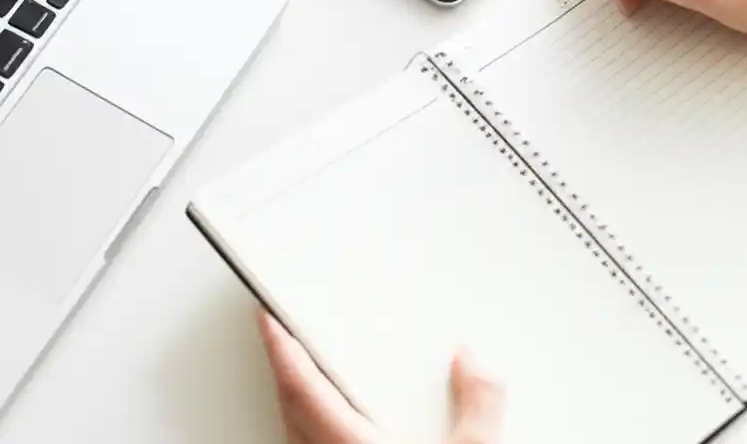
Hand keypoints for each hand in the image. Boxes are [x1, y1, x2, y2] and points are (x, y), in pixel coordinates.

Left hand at [259, 312, 504, 443]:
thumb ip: (478, 405)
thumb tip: (476, 363)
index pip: (298, 383)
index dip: (280, 346)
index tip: (268, 316)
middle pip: (290, 410)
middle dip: (288, 372)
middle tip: (287, 341)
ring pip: (296, 438)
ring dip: (299, 407)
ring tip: (314, 385)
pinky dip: (314, 437)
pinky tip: (340, 437)